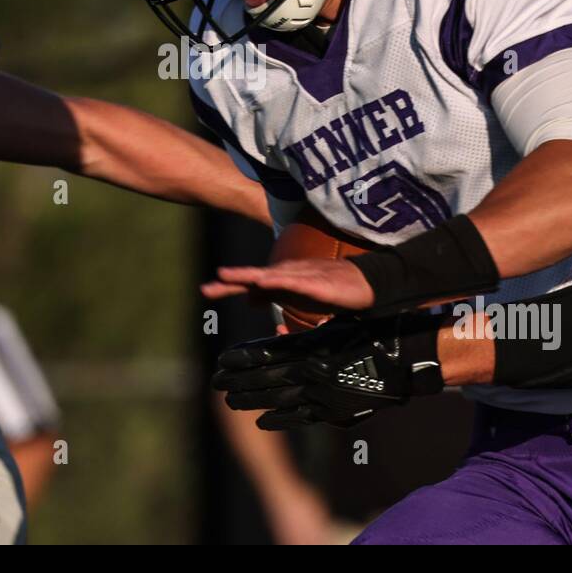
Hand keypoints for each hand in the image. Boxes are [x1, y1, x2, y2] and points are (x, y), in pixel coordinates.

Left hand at [200, 257, 375, 312]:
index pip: (251, 282)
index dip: (229, 286)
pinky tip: (265, 282)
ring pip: (272, 276)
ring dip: (250, 276)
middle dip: (232, 280)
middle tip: (207, 287)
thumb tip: (248, 299)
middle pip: (256, 276)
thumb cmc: (331, 288)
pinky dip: (279, 281)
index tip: (206, 291)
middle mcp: (289, 274)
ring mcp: (303, 277)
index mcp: (282, 280)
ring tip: (228, 277)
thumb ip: (273, 294)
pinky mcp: (318, 284)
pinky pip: (296, 282)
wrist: (366, 282)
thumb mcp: (296, 294)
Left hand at [212, 312, 443, 429]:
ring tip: (231, 401)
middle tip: (217, 383)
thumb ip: (305, 334)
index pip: (265, 354)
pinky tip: (263, 421)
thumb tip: (279, 333)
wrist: (402, 362)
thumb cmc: (367, 336)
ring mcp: (322, 395)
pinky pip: (300, 417)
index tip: (222, 360)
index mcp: (310, 347)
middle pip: (265, 379)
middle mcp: (312, 372)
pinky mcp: (333, 411)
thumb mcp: (334, 327)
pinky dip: (280, 419)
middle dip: (238, 382)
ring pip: (277, 400)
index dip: (241, 359)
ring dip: (252, 401)